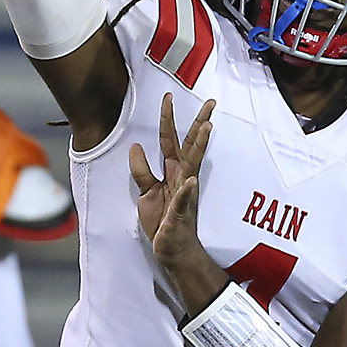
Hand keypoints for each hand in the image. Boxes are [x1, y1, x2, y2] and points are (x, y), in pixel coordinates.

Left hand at [129, 95, 223, 311]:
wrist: (172, 249)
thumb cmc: (162, 220)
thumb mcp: (145, 192)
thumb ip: (141, 170)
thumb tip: (136, 146)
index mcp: (172, 171)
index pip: (170, 139)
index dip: (168, 118)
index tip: (169, 96)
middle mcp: (182, 177)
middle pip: (190, 145)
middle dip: (199, 122)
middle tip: (210, 102)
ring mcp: (184, 193)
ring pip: (192, 165)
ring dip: (200, 146)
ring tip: (207, 127)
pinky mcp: (180, 213)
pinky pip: (183, 200)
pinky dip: (186, 190)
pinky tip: (190, 180)